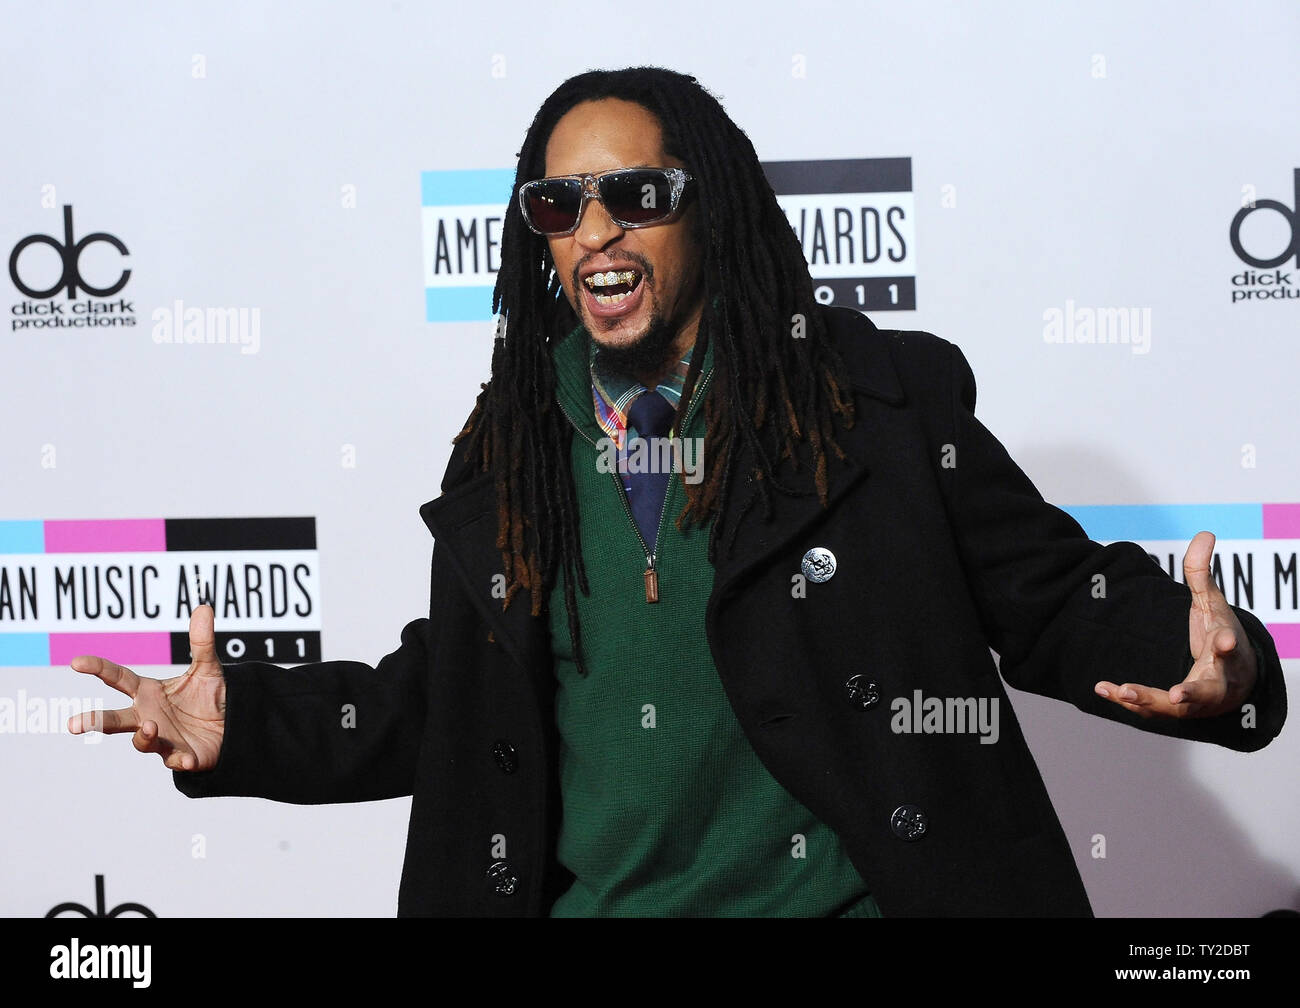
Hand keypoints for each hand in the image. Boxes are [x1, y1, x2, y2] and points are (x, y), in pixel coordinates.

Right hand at [67, 604, 225, 770]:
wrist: (233, 724)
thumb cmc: (211, 695)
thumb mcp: (208, 667)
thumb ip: (202, 642)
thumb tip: (203, 607)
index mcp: (148, 692)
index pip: (118, 678)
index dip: (98, 668)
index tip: (76, 662)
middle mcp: (148, 716)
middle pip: (115, 720)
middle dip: (94, 721)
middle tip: (74, 724)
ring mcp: (162, 738)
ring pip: (142, 741)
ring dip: (144, 735)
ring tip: (151, 725)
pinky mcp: (180, 756)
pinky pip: (175, 760)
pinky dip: (180, 759)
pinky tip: (187, 758)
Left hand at [1095, 531, 1257, 719]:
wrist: (1233, 681)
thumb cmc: (1220, 638)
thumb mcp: (1213, 605)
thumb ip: (1202, 573)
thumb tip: (1204, 533)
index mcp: (1228, 653)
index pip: (1232, 649)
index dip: (1229, 645)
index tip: (1226, 642)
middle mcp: (1216, 682)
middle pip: (1208, 692)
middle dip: (1192, 694)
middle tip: (1176, 694)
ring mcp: (1196, 702)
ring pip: (1176, 710)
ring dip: (1149, 701)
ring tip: (1122, 690)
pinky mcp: (1174, 710)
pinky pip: (1151, 710)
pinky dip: (1128, 702)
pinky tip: (1102, 688)